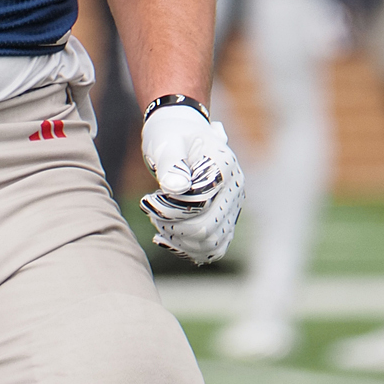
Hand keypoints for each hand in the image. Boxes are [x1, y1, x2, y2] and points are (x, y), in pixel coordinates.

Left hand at [139, 102, 244, 265]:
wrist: (181, 134)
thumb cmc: (171, 135)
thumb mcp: (166, 141)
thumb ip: (171, 163)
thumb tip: (176, 188)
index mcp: (223, 166)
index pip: (199, 203)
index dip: (170, 208)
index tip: (148, 199)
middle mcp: (235, 188)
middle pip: (207, 228)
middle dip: (173, 226)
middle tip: (151, 211)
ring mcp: (233, 206)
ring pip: (212, 243)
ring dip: (180, 240)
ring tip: (158, 222)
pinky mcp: (226, 219)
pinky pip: (213, 247)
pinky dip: (189, 248)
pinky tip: (167, 235)